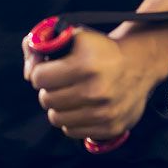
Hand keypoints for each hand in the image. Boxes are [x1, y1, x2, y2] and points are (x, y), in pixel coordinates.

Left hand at [23, 26, 163, 142]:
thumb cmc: (100, 49)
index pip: (39, 78)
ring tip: (70, 95)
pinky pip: (72, 132)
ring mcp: (104, 112)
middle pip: (46, 100)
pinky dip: (72, 120)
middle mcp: (96, 90)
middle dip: (49, 89)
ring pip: (56, 119)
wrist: (140, 63)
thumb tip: (28, 73)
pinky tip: (81, 107)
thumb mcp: (74, 35)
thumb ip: (42, 44)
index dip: (40, 72)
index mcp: (85, 64)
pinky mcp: (111, 128)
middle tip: (60, 82)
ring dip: (59, 107)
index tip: (49, 69)